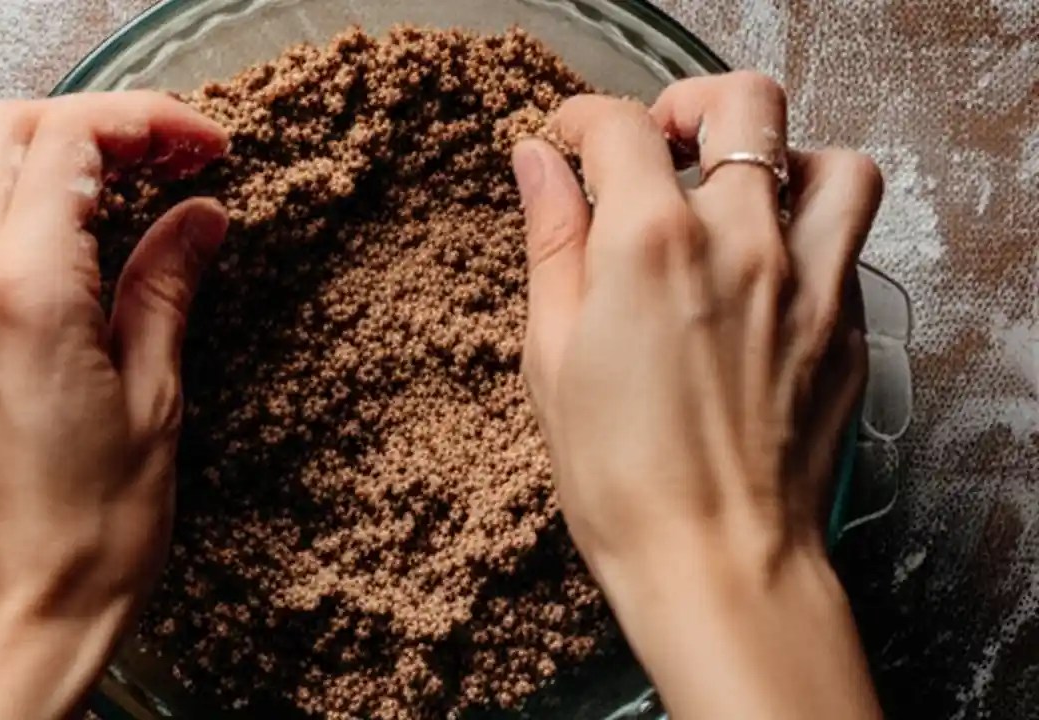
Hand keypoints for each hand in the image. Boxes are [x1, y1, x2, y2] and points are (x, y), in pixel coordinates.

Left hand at [0, 92, 227, 719]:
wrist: (9, 622)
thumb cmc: (90, 535)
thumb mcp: (156, 401)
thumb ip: (167, 288)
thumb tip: (200, 219)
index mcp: (23, 294)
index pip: (68, 142)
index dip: (146, 123)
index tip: (204, 147)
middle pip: (6, 136)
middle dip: (95, 128)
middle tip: (169, 161)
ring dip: (49, 170)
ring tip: (126, 204)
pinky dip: (11, 225)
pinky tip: (68, 265)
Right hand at [512, 72, 882, 718]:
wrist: (716, 561)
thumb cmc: (619, 475)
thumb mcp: (553, 353)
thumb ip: (552, 241)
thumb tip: (536, 164)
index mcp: (651, 242)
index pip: (621, 127)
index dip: (582, 121)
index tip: (567, 142)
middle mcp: (742, 241)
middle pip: (742, 104)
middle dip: (691, 105)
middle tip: (657, 143)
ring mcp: (810, 281)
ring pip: (830, 161)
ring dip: (780, 156)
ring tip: (737, 194)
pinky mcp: (846, 327)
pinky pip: (847, 241)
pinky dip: (807, 230)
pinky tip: (763, 271)